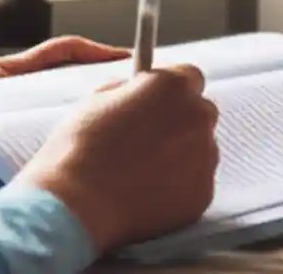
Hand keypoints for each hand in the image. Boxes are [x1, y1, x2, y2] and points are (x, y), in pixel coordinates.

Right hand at [15, 65, 220, 252]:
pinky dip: (179, 186)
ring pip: (201, 149)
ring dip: (181, 154)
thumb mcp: (98, 100)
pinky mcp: (203, 192)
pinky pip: (196, 183)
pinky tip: (147, 192)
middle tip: (149, 139)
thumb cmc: (79, 150)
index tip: (159, 102)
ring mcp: (204, 156)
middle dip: (180, 121)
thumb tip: (139, 94)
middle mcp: (196, 116)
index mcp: (172, 86)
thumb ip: (131, 91)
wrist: (77, 206)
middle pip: (200, 112)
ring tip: (142, 171)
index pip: (189, 77)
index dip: (172, 91)